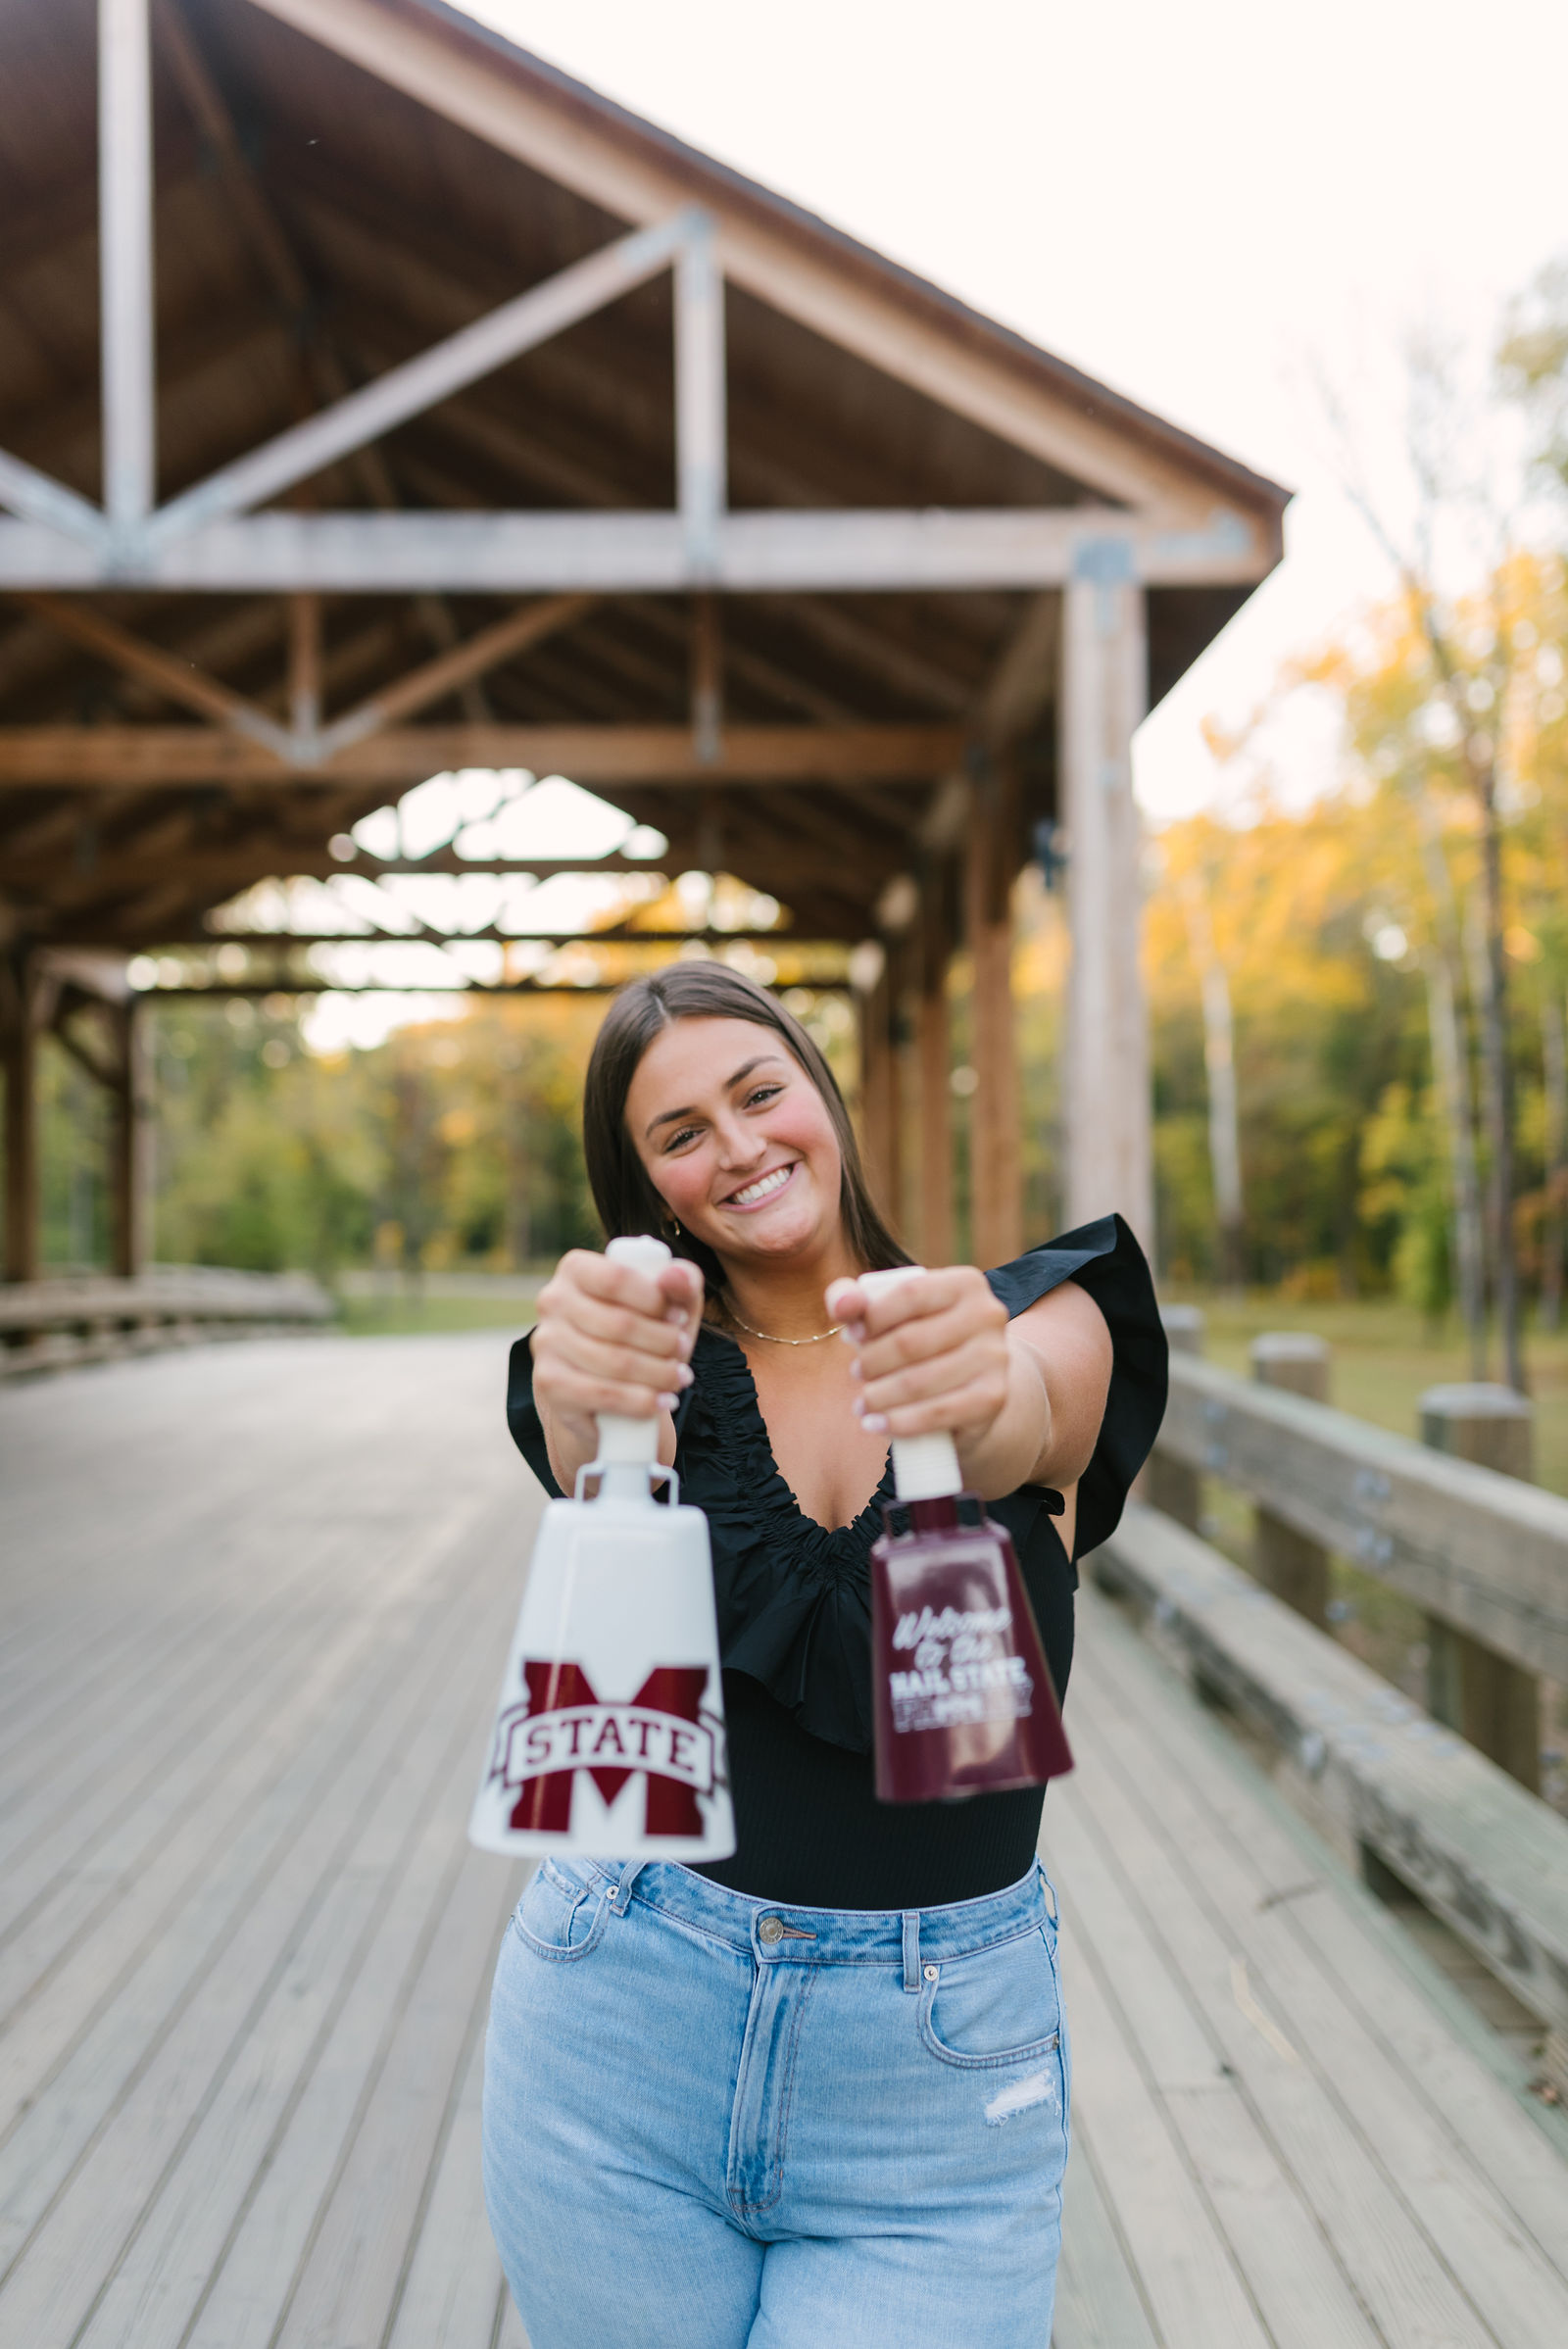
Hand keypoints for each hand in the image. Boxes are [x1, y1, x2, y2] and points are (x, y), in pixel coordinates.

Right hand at [531, 1248, 703, 1449]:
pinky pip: (602, 1394)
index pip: (616, 1278)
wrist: (606, 1381)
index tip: (680, 1318)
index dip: (656, 1301)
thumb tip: (674, 1276)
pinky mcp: (549, 1383)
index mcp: (576, 1268)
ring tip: (679, 1378)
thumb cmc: (642, 1330)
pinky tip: (661, 1402)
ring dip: (659, 1374)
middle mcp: (552, 1300)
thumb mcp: (668, 1302)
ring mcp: (546, 1342)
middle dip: (664, 1342)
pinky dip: (640, 1402)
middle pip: (619, 1323)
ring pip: (615, 1362)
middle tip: (683, 1351)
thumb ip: (681, 1281)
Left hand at [825, 1266, 1009, 1441]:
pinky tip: (876, 1425)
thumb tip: (840, 1307)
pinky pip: (937, 1413)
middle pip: (910, 1342)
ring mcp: (995, 1358)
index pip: (910, 1294)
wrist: (975, 1381)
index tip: (851, 1334)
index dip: (872, 1316)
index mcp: (966, 1283)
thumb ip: (854, 1299)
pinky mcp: (993, 1397)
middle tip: (856, 1373)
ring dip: (878, 1397)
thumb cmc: (922, 1338)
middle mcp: (988, 1315)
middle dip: (871, 1361)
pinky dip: (899, 1422)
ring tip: (862, 1402)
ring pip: (919, 1382)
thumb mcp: (891, 1311)